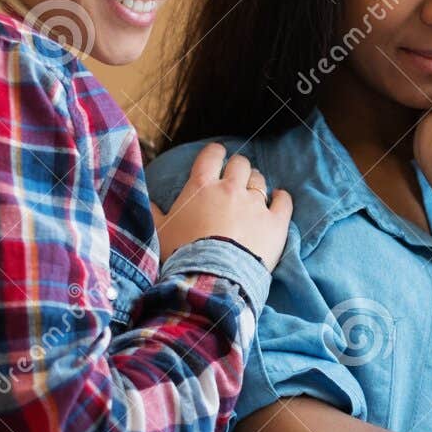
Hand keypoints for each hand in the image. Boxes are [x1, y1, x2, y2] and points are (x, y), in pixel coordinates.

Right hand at [152, 142, 292, 270]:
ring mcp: (255, 204)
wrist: (211, 279)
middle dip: (238, 168)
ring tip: (252, 191)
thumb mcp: (159, 232)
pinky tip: (279, 198)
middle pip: (240, 164)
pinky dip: (281, 198)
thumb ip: (154, 213)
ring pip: (260, 180)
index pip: (211, 156)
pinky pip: (284, 201)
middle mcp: (231, 189)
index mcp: (201, 187)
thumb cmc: (181, 254)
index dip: (215, 153)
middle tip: (235, 178)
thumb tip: (148, 203)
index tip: (216, 155)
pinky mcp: (275, 222)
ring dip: (256, 183)